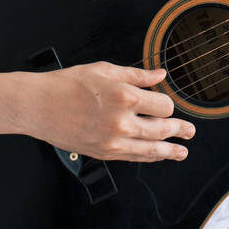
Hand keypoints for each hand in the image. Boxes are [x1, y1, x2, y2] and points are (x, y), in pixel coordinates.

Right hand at [24, 62, 194, 161]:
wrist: (38, 106)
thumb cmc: (67, 85)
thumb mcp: (105, 70)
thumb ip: (137, 75)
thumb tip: (160, 75)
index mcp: (124, 96)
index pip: (163, 106)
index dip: (168, 105)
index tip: (167, 103)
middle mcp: (122, 121)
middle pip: (162, 129)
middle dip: (180, 130)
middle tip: (190, 131)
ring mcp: (113, 140)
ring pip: (151, 149)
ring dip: (170, 151)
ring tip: (182, 152)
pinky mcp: (104, 153)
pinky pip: (134, 157)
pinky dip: (149, 157)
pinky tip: (157, 156)